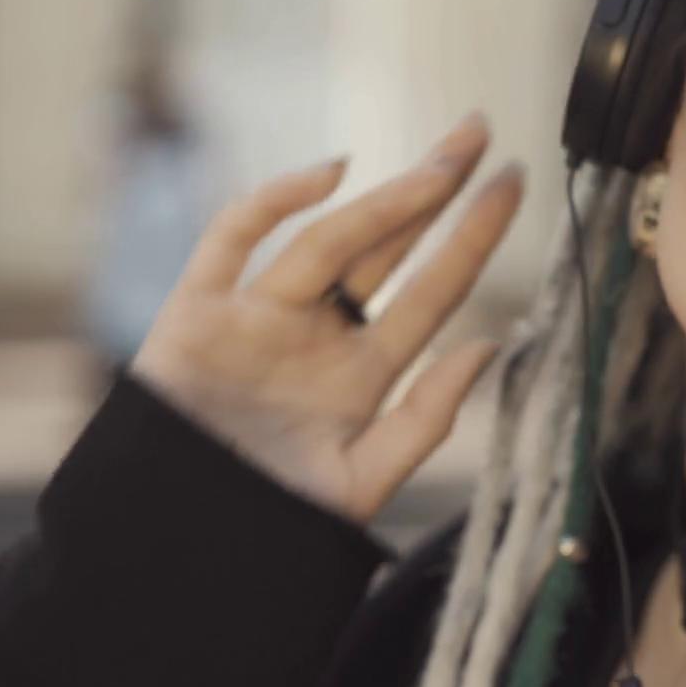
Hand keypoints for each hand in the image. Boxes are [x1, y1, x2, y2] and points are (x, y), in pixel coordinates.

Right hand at [129, 113, 523, 522]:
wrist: (172, 553)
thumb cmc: (268, 528)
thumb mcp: (363, 482)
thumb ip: (426, 417)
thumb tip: (488, 345)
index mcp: (362, 374)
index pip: (431, 292)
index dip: (472, 238)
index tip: (514, 184)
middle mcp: (316, 335)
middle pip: (386, 247)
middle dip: (433, 189)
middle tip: (478, 133)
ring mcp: (257, 319)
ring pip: (328, 241)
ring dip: (384, 198)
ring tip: (442, 164)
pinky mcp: (195, 313)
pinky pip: (231, 241)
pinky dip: (272, 203)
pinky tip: (330, 176)